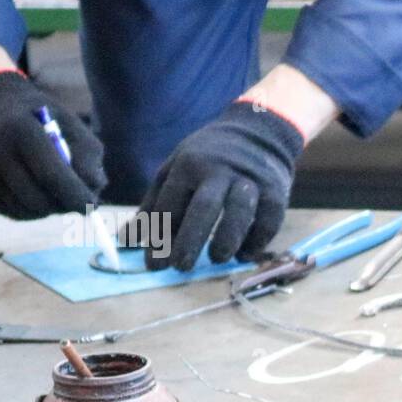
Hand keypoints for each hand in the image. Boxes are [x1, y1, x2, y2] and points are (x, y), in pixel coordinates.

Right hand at [0, 71, 105, 219]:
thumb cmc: (42, 119)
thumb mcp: (71, 125)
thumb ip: (88, 155)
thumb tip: (96, 189)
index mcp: (20, 131)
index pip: (51, 175)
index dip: (74, 196)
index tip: (92, 207)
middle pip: (36, 199)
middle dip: (62, 206)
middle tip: (77, 202)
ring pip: (23, 210)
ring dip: (48, 210)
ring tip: (57, 193)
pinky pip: (9, 212)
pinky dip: (30, 211)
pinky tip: (37, 193)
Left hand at [129, 101, 304, 270]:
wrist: (257, 134)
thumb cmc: (207, 159)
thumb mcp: (175, 171)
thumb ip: (153, 206)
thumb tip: (126, 241)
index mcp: (189, 164)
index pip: (171, 204)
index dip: (160, 236)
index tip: (153, 265)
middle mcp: (220, 170)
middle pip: (204, 207)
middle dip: (190, 240)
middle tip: (180, 267)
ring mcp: (250, 181)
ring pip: (239, 213)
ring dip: (226, 240)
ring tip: (217, 259)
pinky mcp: (276, 193)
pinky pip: (267, 222)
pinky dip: (255, 241)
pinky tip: (243, 254)